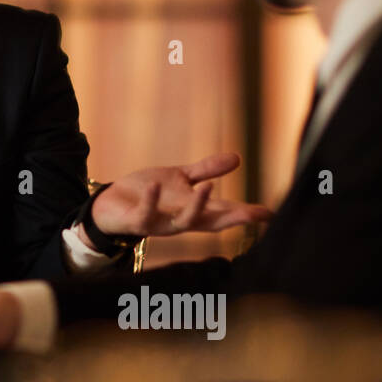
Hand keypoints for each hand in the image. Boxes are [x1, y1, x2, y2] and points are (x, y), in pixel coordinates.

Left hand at [90, 152, 272, 237]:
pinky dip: (152, 200)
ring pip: (183, 221)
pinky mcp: (137, 221)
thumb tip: (237, 158)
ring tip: (209, 187)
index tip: (271, 214)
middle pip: (212, 222)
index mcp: (193, 209)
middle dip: (233, 218)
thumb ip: (206, 170)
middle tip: (254, 214)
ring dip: (197, 206)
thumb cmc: (147, 192)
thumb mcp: (180, 178)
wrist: (110, 204)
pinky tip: (156, 185)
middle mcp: (181, 220)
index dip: (247, 213)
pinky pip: (146, 213)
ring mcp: (160, 223)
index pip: (225, 212)